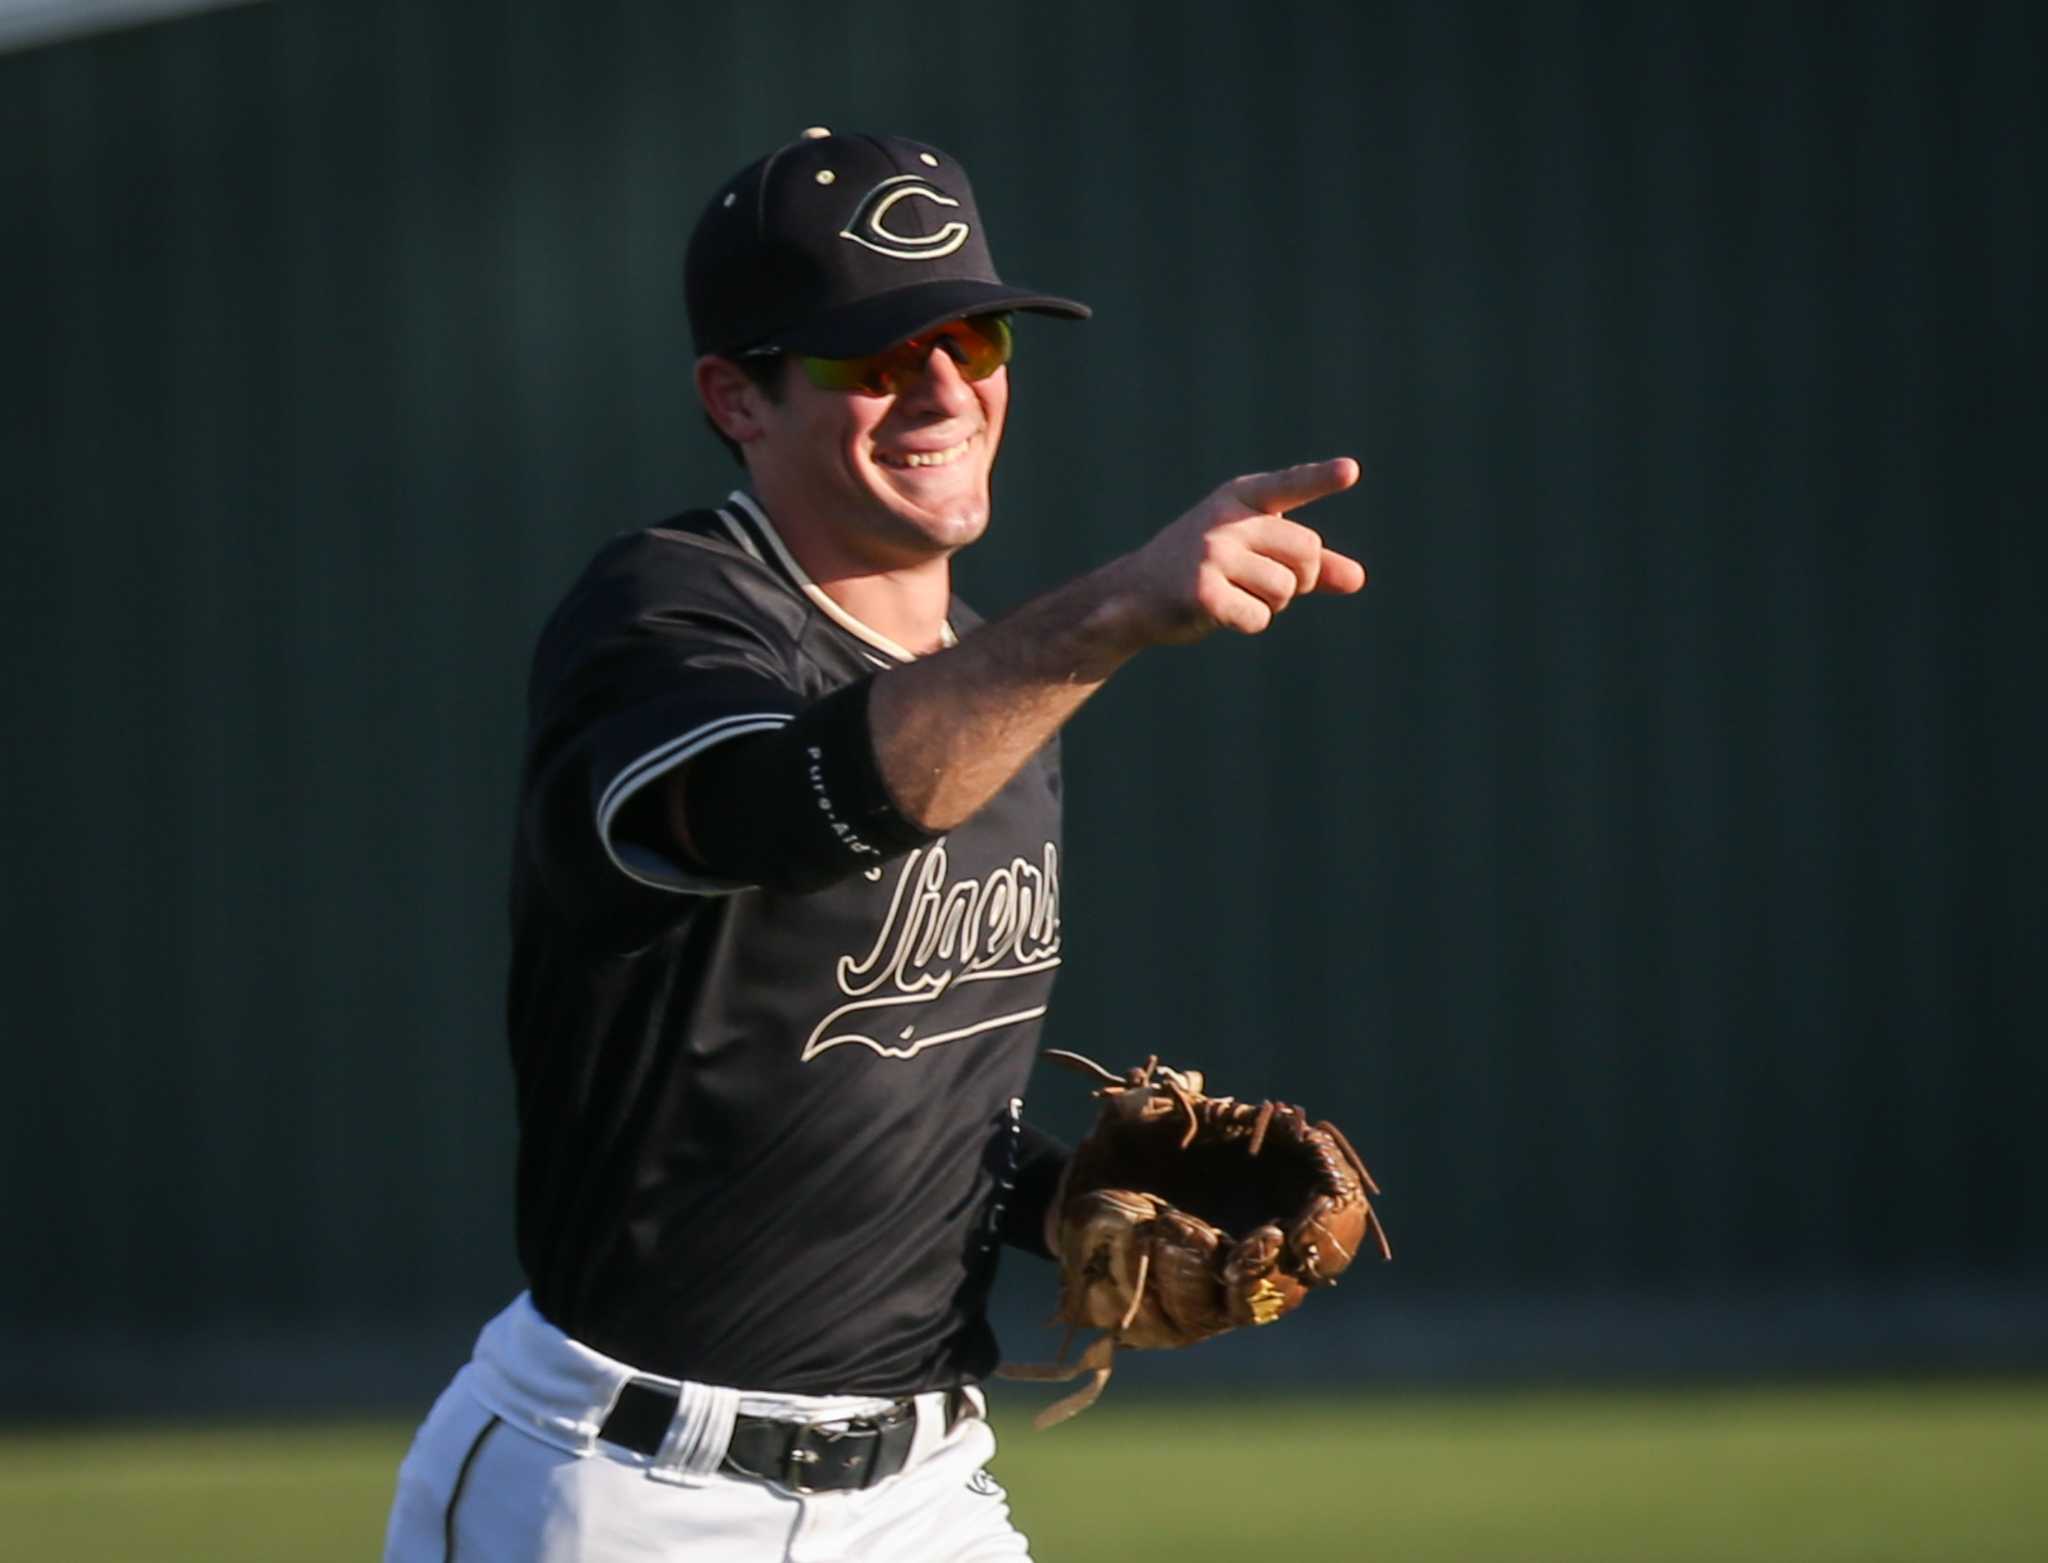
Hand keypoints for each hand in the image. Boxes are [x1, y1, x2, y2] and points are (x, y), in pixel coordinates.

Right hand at [1099, 458, 1365, 647]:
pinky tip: (1218, 612)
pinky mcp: (1203, 592)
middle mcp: (1225, 519)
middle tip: (1262, 581)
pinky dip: (1249, 622)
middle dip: (1300, 578)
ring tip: (1234, 593)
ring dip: (1271, 604)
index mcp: (1239, 497)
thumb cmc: (1204, 570)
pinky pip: (1260, 617)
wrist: (1134, 596)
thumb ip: (1309, 563)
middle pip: (1307, 552)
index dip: (1321, 479)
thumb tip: (1358, 580)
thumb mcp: (1256, 554)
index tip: (1352, 470)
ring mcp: (1211, 554)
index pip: (1288, 486)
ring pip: (1286, 589)